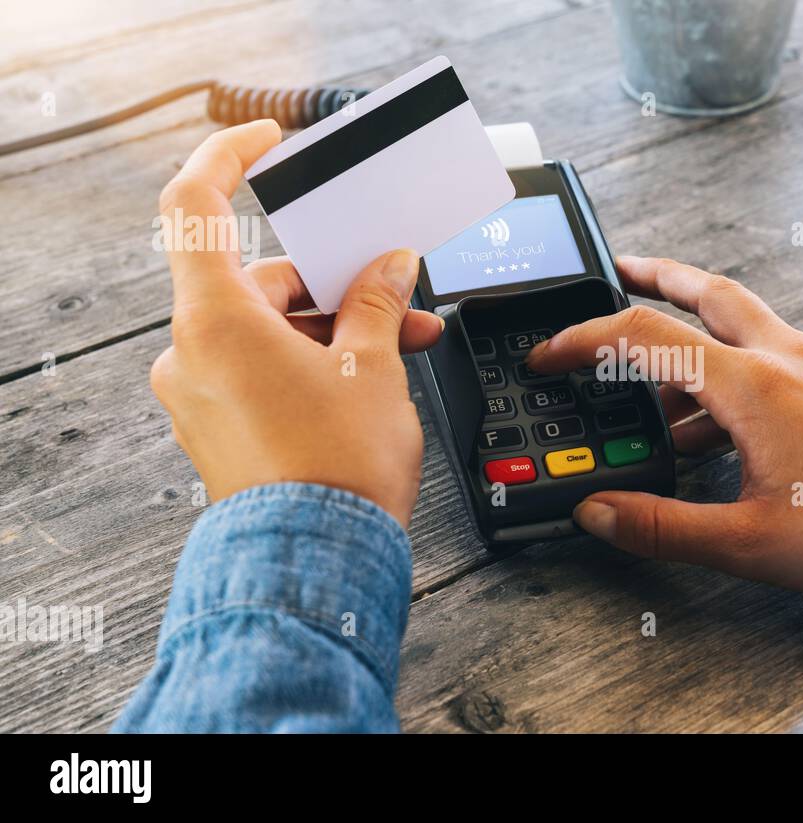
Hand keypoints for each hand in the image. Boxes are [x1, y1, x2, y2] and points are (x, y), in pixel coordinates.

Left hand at [149, 120, 441, 525]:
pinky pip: (263, 368)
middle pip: (257, 278)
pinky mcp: (220, 427)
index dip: (228, 158)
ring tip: (404, 342)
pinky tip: (370, 373)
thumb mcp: (371, 367)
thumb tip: (389, 268)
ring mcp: (200, 394)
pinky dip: (312, 360)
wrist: (317, 563)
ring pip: (268, 328)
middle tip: (396, 291)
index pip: (195, 206)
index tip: (268, 144)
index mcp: (215, 321)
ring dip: (335, 326)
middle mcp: (191, 353)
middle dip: (333, 281)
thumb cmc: (335, 472)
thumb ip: (375, 303)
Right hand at [527, 257, 802, 593]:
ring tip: (650, 371)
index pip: (645, 337)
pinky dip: (728, 369)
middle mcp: (786, 361)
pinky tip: (714, 422)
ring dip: (691, 329)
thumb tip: (599, 512)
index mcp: (752, 385)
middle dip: (653, 277)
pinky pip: (769, 358)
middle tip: (616, 270)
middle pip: (706, 292)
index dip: (585, 341)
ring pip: (741, 320)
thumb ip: (662, 525)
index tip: (550, 355)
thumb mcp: (747, 541)